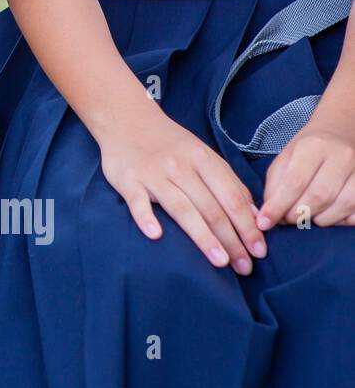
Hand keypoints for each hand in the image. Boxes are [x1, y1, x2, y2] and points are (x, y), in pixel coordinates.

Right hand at [97, 108, 265, 272]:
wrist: (126, 120)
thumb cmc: (169, 143)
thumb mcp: (203, 154)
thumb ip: (227, 182)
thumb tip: (254, 214)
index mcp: (203, 159)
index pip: (231, 197)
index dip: (248, 226)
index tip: (260, 251)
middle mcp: (181, 166)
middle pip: (211, 208)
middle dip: (232, 240)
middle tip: (245, 267)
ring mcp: (154, 173)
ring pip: (182, 208)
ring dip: (203, 237)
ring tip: (220, 262)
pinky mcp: (128, 180)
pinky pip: (137, 201)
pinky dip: (146, 217)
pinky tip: (156, 235)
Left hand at [260, 122, 354, 228]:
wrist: (341, 132)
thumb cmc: (307, 149)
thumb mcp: (285, 158)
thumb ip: (274, 185)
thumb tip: (268, 215)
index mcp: (313, 146)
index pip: (294, 182)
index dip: (278, 206)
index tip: (264, 222)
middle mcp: (341, 156)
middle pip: (319, 196)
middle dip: (298, 215)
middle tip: (287, 218)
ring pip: (341, 206)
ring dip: (319, 219)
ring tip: (307, 215)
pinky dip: (341, 220)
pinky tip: (328, 214)